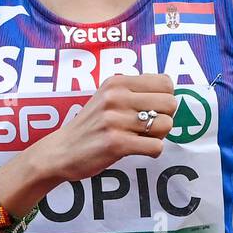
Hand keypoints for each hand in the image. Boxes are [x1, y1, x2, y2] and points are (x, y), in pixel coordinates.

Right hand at [27, 74, 177, 182]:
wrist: (61, 151)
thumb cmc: (91, 125)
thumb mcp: (107, 96)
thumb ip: (134, 91)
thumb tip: (170, 92)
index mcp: (117, 82)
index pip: (165, 82)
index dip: (165, 98)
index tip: (153, 109)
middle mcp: (116, 97)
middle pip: (170, 103)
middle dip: (165, 117)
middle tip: (149, 127)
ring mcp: (115, 120)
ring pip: (166, 125)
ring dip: (159, 136)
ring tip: (141, 138)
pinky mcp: (116, 143)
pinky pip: (156, 147)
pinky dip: (152, 151)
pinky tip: (138, 149)